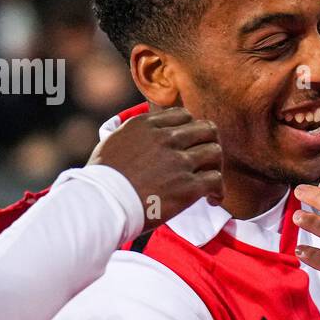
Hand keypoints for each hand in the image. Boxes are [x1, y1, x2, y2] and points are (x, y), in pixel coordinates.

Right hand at [87, 106, 222, 229]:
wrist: (102, 203)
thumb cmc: (102, 179)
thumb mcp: (114, 141)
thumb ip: (134, 133)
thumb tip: (142, 135)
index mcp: (147, 125)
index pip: (184, 115)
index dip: (191, 129)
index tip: (190, 143)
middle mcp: (166, 138)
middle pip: (206, 129)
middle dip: (209, 143)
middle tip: (207, 160)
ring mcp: (179, 161)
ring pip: (214, 152)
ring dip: (215, 166)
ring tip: (210, 182)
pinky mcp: (188, 186)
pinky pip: (215, 179)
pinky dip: (218, 190)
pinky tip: (212, 199)